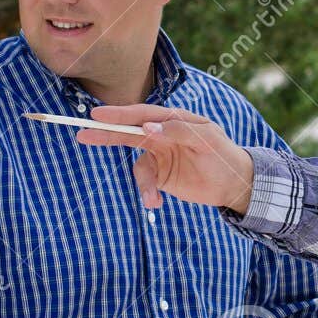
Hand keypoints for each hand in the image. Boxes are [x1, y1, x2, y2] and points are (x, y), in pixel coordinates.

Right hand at [74, 103, 254, 212]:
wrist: (234, 184)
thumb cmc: (223, 155)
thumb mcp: (207, 140)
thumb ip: (178, 130)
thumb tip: (146, 126)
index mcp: (174, 119)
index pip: (143, 114)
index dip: (120, 114)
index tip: (98, 115)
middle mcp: (163, 134)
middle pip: (130, 132)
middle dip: (107, 134)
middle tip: (83, 134)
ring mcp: (160, 155)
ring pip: (138, 166)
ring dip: (143, 183)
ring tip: (152, 199)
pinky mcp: (161, 175)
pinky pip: (146, 183)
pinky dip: (148, 193)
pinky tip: (156, 204)